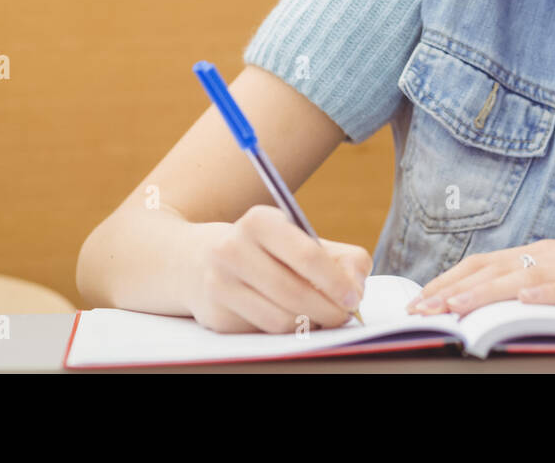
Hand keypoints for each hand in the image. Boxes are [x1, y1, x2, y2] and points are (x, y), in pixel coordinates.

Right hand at [187, 205, 372, 333]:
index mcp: (259, 221)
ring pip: (279, 320)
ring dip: (309, 324)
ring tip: (321, 317)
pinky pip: (263, 332)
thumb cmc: (268, 249)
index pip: (306, 254)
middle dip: (328, 310)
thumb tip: (355, 290)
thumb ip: (341, 258)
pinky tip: (293, 319)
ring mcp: (219, 283)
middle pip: (294, 292)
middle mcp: (232, 249)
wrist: (199, 259)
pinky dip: (286, 331)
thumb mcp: (301, 238)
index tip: (353, 298)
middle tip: (343, 316)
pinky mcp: (216, 314)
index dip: (335, 281)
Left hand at [404, 224, 554, 316]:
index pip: (487, 264)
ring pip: (520, 278)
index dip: (450, 280)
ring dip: (480, 293)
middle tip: (417, 310)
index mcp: (549, 254)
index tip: (420, 300)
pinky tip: (520, 301)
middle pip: (492, 269)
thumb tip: (509, 304)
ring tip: (449, 308)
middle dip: (450, 289)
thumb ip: (549, 288)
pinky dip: (541, 294)